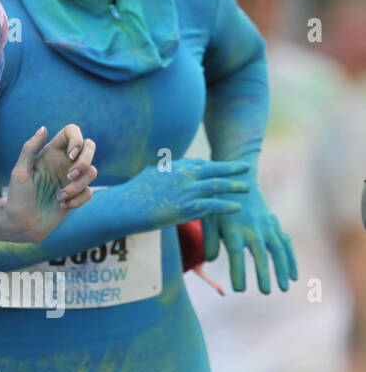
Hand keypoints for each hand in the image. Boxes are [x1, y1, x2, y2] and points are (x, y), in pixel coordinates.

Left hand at [2, 125, 97, 242]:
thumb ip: (30, 149)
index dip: (77, 138)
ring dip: (77, 186)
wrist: (21, 224)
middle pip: (90, 146)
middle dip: (85, 161)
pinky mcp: (76, 195)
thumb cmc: (17, 197)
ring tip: (58, 197)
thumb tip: (44, 128)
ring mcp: (71, 179)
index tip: (70, 155)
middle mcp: (63, 163)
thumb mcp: (20, 172)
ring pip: (92, 171)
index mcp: (50, 153)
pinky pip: (89, 192)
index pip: (71, 131)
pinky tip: (62, 206)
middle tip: (69, 175)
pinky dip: (78, 199)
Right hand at [120, 158, 252, 232]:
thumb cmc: (131, 195)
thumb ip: (159, 172)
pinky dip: (227, 206)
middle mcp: (182, 175)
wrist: (123, 207)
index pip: (198, 163)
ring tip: (248, 187)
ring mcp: (186, 190)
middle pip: (212, 169)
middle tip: (245, 168)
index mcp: (172, 168)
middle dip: (231, 168)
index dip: (213, 165)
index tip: (223, 166)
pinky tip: (238, 207)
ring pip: (217, 186)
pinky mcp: (187, 207)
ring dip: (234, 186)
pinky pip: (214, 205)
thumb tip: (160, 169)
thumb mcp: (147, 177)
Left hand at [201, 186, 296, 292]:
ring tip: (283, 288)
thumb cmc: (217, 204)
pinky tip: (293, 276)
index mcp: (233, 229)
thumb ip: (210, 239)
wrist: (237, 180)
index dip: (238, 271)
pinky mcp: (274, 225)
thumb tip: (210, 259)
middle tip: (265, 292)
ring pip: (277, 250)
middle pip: (260, 254)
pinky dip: (290, 259)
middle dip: (263, 273)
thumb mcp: (208, 218)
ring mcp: (266, 226)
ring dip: (282, 269)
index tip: (239, 289)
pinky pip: (285, 244)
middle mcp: (252, 228)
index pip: (235, 254)